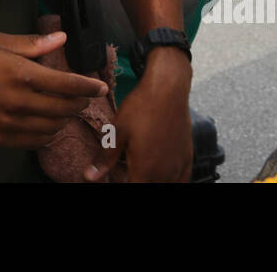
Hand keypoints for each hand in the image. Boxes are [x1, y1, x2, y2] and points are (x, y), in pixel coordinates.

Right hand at [0, 32, 108, 147]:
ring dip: (64, 120)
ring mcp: (7, 124)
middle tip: (85, 97)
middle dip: (79, 103)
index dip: (88, 87)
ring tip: (66, 110)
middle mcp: (16, 101)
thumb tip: (61, 39)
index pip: (65, 84)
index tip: (101, 87)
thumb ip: (33, 44)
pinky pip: (32, 141)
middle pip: (62, 109)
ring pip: (50, 128)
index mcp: (19, 73)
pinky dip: (46, 134)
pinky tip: (47, 125)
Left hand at [88, 48, 191, 181]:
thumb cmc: (141, 108)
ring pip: (166, 186)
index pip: (133, 189)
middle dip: (136, 181)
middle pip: (149, 188)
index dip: (121, 184)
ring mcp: (178, 167)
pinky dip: (172, 182)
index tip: (117, 177)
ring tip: (142, 172)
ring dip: (152, 181)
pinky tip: (162, 176)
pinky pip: (182, 181)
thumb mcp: (118, 132)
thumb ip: (106, 159)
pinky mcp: (187, 159)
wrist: (168, 88)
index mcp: (145, 171)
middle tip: (127, 171)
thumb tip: (89, 177)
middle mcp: (164, 174)